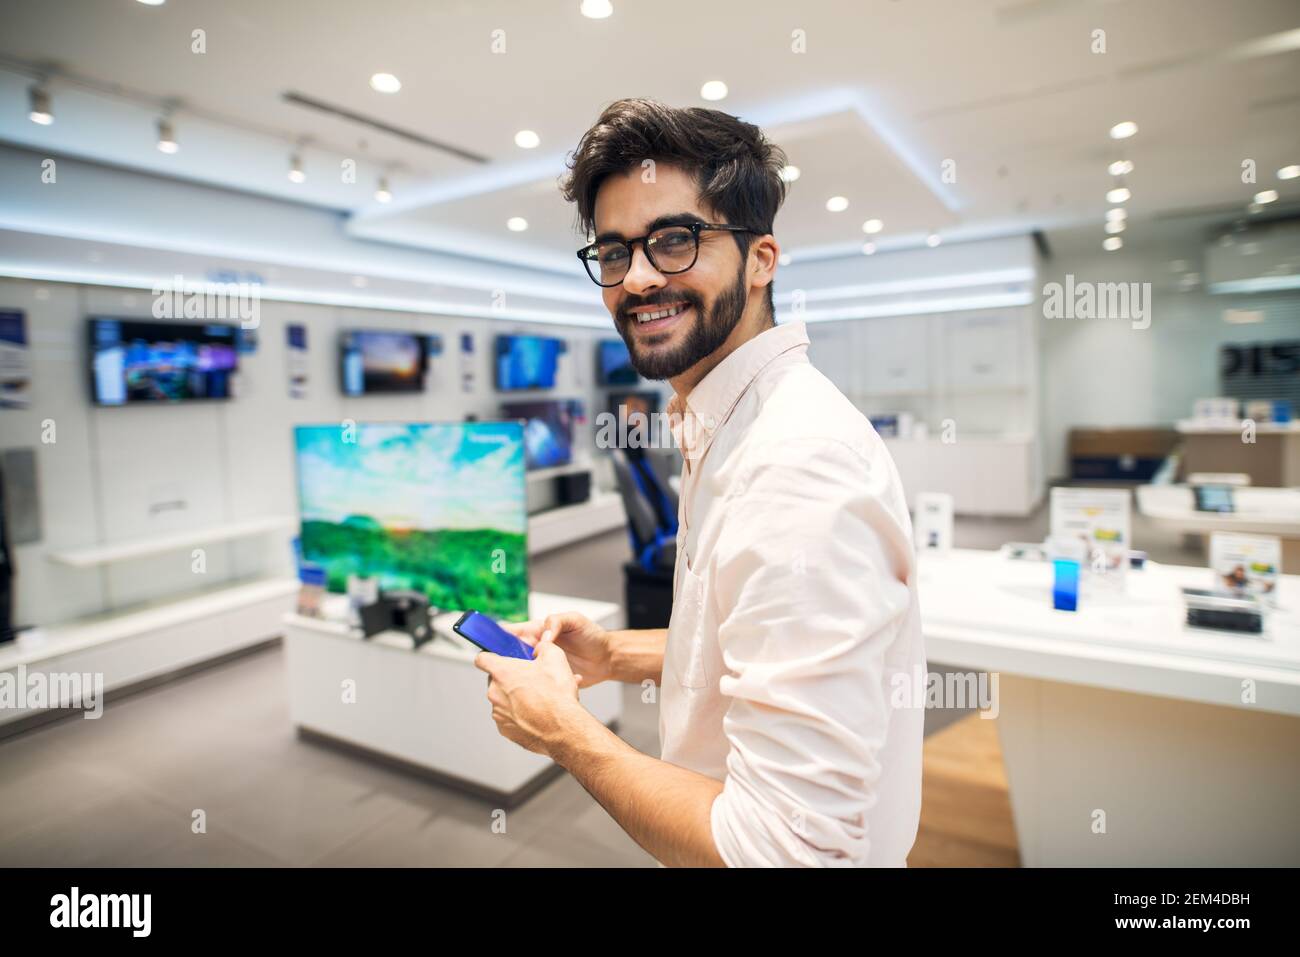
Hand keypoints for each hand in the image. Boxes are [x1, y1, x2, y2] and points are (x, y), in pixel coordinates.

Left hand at [474, 642, 589, 757]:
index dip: (490, 657)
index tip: (497, 659)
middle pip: (496, 681)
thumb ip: (543, 647)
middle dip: (512, 679)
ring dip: (517, 697)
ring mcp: (498, 713)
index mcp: (502, 672)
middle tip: (532, 680)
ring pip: (504, 700)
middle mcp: (495, 693)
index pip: (482, 659)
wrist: (563, 728)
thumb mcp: (555, 657)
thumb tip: (540, 648)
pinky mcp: (505, 729)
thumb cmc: (556, 695)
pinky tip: (537, 713)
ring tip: (540, 698)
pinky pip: (509, 717)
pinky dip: (520, 715)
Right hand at [503, 612, 613, 687]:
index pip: (511, 632)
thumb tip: (543, 636)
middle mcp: (535, 648)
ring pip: (520, 672)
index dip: (498, 637)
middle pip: (510, 655)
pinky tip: (549, 688)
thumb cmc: (592, 635)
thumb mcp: (575, 620)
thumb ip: (557, 622)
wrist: (607, 658)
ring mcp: (540, 666)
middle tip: (508, 669)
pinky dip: (539, 687)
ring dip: (521, 676)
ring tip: (526, 681)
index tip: (489, 645)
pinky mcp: (547, 681)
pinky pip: (536, 684)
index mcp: (537, 631)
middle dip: (505, 662)